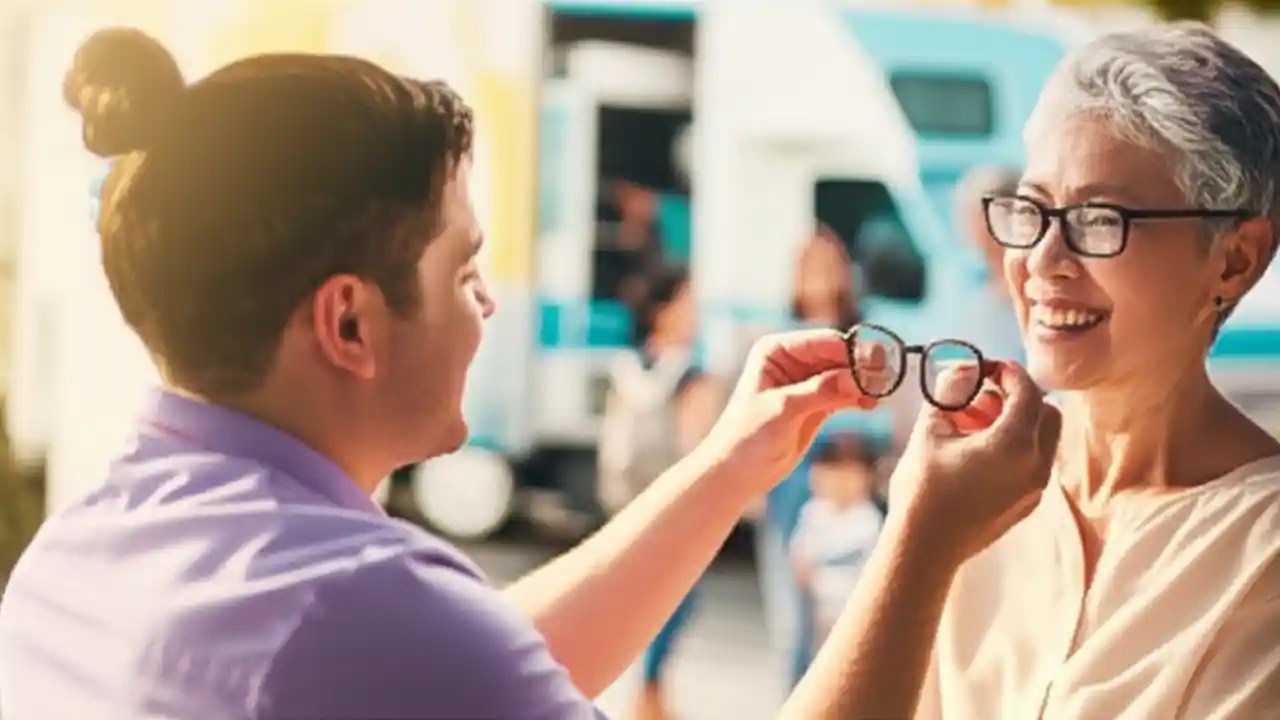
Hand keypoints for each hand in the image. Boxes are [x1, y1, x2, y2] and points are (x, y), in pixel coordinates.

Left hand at [696, 329, 876, 495]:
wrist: (736, 472)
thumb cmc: (747, 437)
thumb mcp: (783, 410)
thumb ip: (820, 391)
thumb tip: (857, 376)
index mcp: (776, 350)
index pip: (824, 342)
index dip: (852, 352)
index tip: (876, 366)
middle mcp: (793, 360)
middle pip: (839, 356)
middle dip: (862, 368)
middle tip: (885, 382)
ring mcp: (806, 382)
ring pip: (846, 375)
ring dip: (864, 383)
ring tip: (880, 396)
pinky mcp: (816, 404)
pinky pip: (845, 393)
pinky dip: (859, 397)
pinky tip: (871, 405)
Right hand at [886, 361, 1060, 563]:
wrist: (924, 548)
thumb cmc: (922, 489)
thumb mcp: (929, 431)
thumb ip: (949, 392)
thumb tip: (961, 368)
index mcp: (1014, 443)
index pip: (1028, 391)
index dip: (1008, 372)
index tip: (986, 367)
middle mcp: (1036, 465)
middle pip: (1047, 412)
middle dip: (1020, 396)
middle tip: (985, 393)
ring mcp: (1035, 488)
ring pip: (1044, 439)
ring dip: (1019, 422)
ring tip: (978, 423)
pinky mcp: (1027, 504)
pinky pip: (1034, 463)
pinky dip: (1017, 447)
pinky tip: (980, 452)